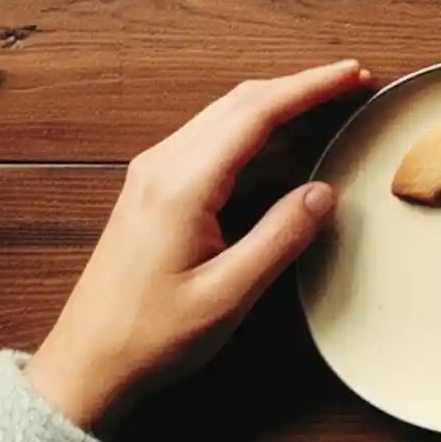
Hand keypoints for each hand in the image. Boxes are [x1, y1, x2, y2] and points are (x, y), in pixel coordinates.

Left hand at [25, 61, 370, 428]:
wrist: (86, 366)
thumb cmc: (150, 338)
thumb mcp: (227, 296)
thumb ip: (279, 238)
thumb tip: (323, 192)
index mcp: (181, 186)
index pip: (257, 113)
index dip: (311, 88)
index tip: (353, 75)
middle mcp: (162, 166)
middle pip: (241, 101)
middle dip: (301, 86)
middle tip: (353, 82)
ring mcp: (153, 175)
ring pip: (225, 115)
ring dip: (279, 103)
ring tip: (328, 104)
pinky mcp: (153, 191)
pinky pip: (211, 139)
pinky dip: (255, 127)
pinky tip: (281, 140)